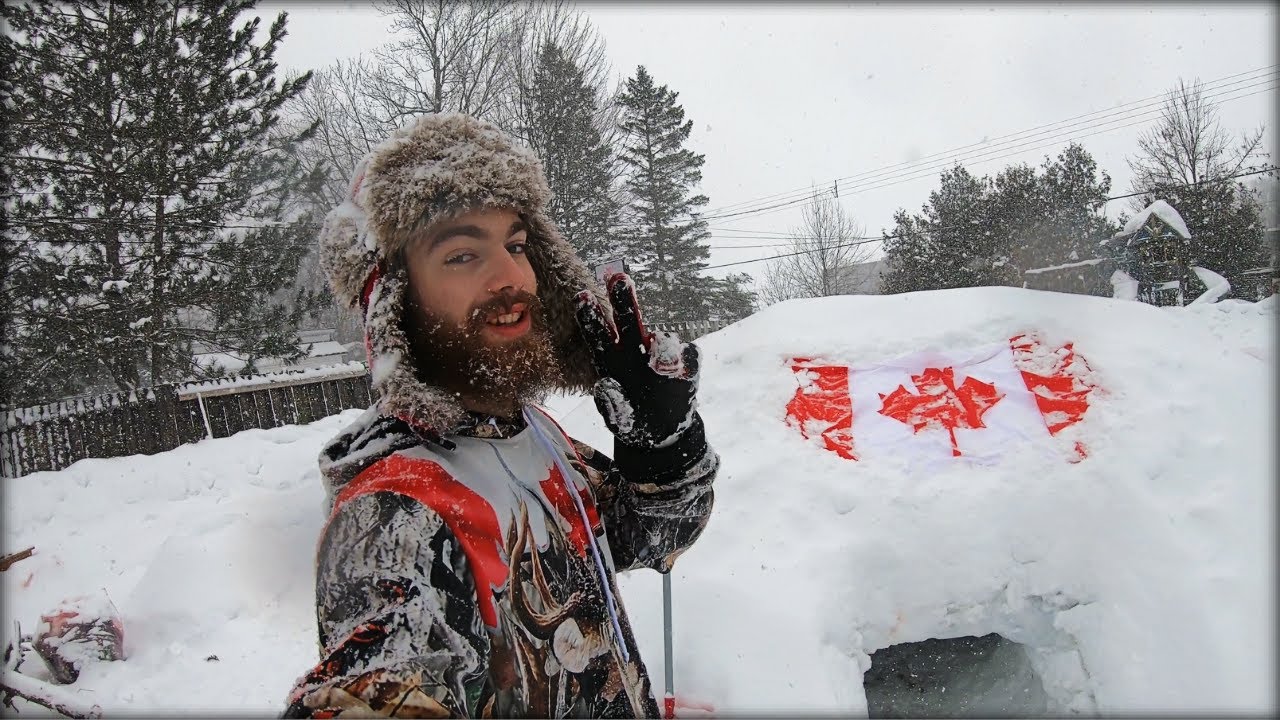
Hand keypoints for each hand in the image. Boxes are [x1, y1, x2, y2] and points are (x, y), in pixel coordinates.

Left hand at [575, 273, 700, 447]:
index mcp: (612, 360)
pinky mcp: (687, 371)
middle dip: (624, 299)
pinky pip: (690, 359)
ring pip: (663, 340)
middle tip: (618, 278)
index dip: (590, 315)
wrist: (663, 437)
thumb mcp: (618, 420)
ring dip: (661, 343)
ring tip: (657, 351)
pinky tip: (684, 365)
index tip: (581, 295)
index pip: (599, 333)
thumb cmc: (633, 423)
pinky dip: (687, 360)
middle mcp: (636, 352)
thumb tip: (605, 385)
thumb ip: (611, 404)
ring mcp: (662, 359)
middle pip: (629, 321)